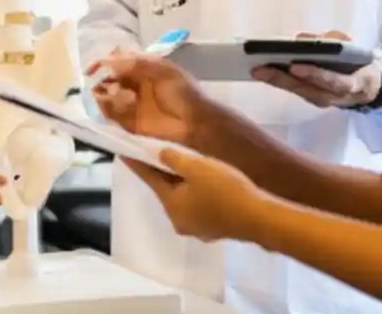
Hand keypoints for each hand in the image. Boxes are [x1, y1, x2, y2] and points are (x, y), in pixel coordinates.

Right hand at [88, 51, 210, 146]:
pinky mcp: (129, 123)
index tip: (95, 68)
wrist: (194, 122)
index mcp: (142, 69)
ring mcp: (129, 104)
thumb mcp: (163, 71)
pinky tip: (115, 105)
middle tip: (101, 83)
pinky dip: (107, 109)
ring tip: (113, 94)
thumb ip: (137, 64)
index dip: (104, 62)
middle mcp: (133, 85)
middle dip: (101, 79)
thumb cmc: (182, 93)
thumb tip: (110, 61)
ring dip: (104, 94)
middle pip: (108, 79)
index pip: (117, 61)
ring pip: (106, 97)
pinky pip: (111, 115)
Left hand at [123, 149, 268, 242]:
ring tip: (189, 167)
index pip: (148, 178)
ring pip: (182, 200)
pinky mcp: (211, 230)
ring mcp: (194, 228)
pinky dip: (196, 195)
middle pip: (166, 190)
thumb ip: (174, 158)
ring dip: (182, 185)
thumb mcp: (197, 167)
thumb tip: (159, 154)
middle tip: (160, 153)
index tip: (123, 151)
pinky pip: (197, 208)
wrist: (258, 217)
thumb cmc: (225, 189)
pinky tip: (207, 186)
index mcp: (170, 204)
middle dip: (164, 173)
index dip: (136, 162)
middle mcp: (177, 220)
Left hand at [251, 30, 381, 107]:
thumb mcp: (353, 46)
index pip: (332, 80)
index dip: (314, 74)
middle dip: (282, 79)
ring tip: (256, 69)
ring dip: (276, 81)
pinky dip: (280, 82)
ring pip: (298, 92)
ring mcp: (324, 101)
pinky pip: (296, 91)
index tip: (294, 66)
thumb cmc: (359, 61)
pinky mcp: (314, 99)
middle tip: (260, 68)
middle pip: (307, 89)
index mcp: (354, 83)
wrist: (370, 86)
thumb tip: (300, 38)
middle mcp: (337, 97)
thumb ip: (331, 40)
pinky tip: (264, 72)